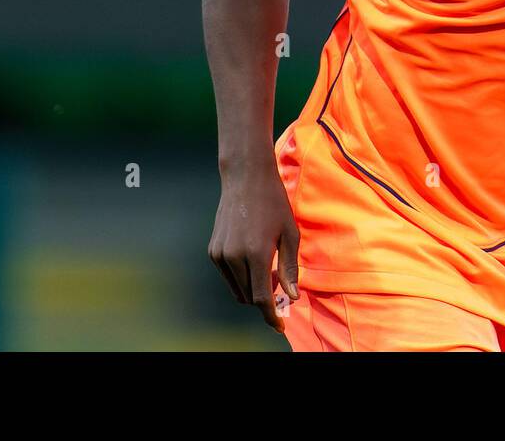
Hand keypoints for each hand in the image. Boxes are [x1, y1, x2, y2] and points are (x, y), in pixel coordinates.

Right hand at [208, 162, 299, 331]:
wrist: (245, 179)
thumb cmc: (274, 203)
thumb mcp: (290, 234)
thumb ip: (289, 268)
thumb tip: (291, 297)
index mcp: (256, 253)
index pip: (262, 298)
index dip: (271, 316)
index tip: (279, 325)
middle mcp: (234, 257)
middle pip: (249, 296)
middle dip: (266, 300)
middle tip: (281, 288)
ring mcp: (220, 255)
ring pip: (238, 289)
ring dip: (253, 289)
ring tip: (269, 269)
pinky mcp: (213, 251)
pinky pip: (229, 277)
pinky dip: (242, 278)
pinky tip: (254, 261)